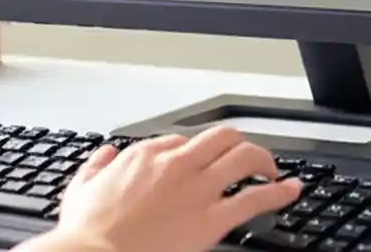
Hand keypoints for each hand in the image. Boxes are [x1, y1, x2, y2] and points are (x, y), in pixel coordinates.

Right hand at [35, 127, 301, 251]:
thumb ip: (95, 168)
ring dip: (262, 160)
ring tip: (271, 170)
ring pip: (243, 157)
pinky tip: (290, 191)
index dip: (196, 151)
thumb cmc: (87, 232)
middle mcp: (176, 164)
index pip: (181, 141)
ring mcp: (197, 189)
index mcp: (144, 155)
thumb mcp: (80, 189)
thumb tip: (104, 156)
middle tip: (246, 156)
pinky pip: (255, 199)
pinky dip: (279, 192)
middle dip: (237, 142)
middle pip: (220, 136)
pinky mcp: (212, 219)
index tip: (201, 161)